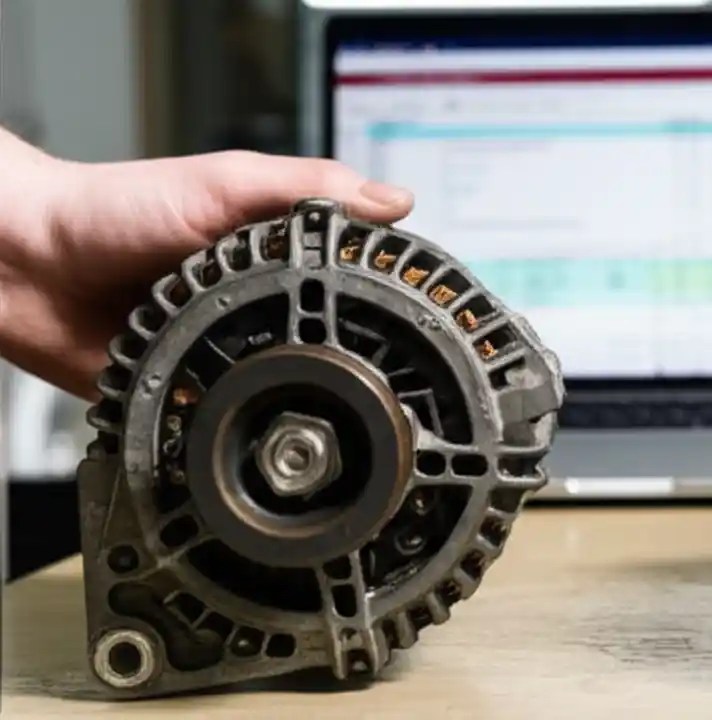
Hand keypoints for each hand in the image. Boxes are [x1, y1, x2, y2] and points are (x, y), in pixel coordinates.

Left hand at [0, 128, 413, 398]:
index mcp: (270, 255)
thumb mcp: (225, 183)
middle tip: (383, 376)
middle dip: (348, 359)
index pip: (344, 280)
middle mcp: (250, 306)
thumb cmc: (113, 209)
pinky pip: (226, 422)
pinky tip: (262, 424)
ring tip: (329, 405)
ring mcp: (219, 351)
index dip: (382, 297)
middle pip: (323, 342)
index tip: (420, 315)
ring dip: (298, 397)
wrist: (25, 263)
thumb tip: (393, 201)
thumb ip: (306, 189)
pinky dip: (242, 427)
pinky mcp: (184, 392)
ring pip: (281, 389)